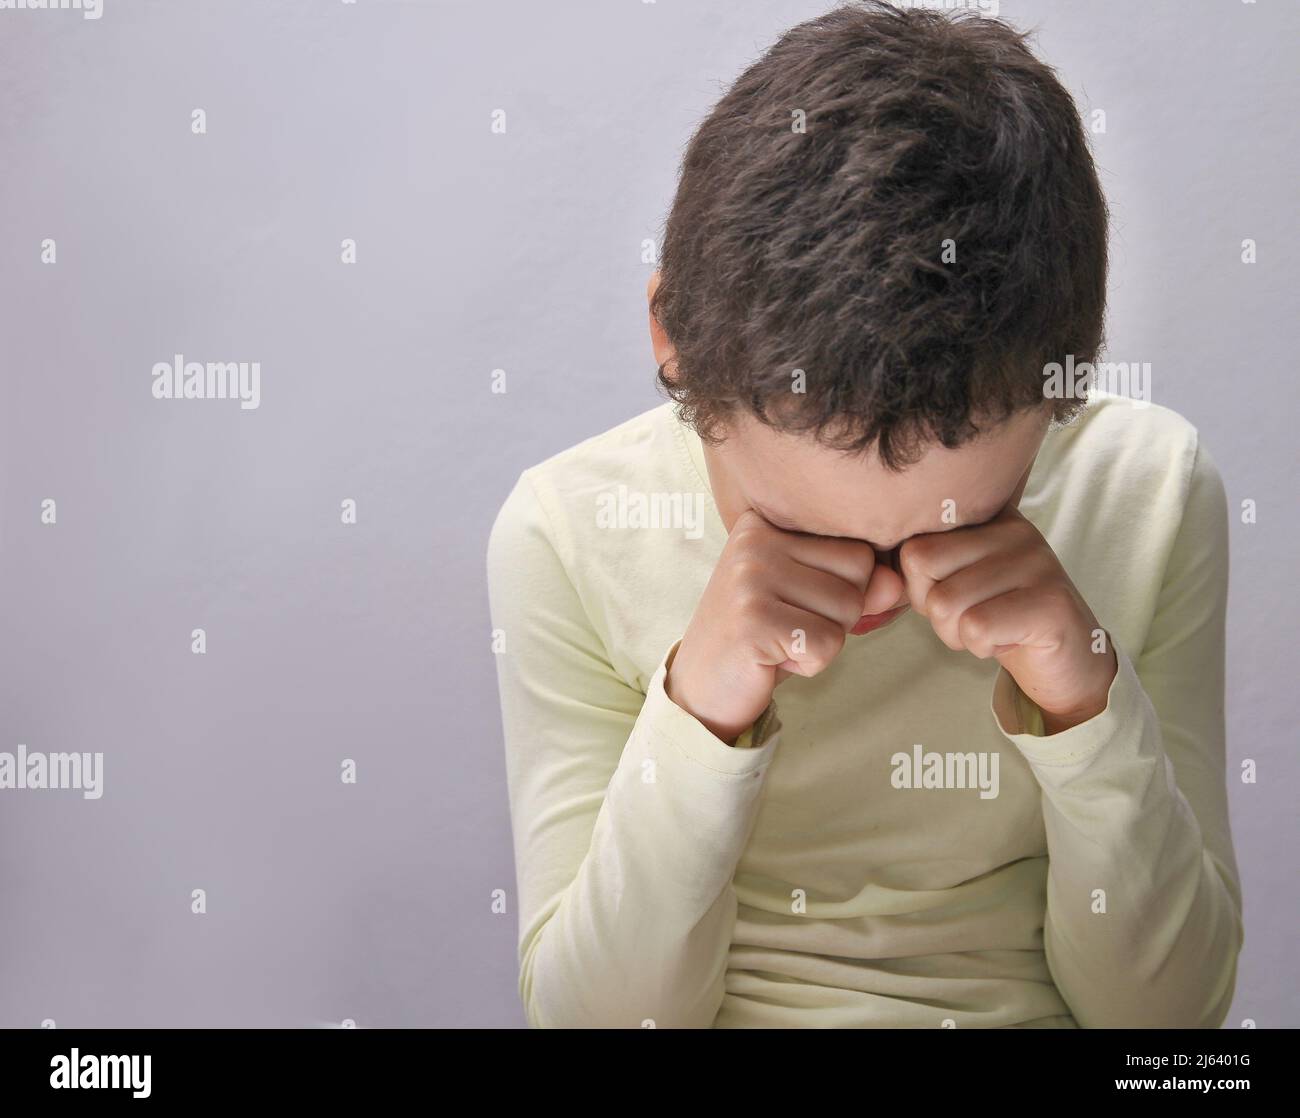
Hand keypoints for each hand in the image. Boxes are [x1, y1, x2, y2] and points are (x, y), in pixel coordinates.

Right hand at [666, 509, 893, 743]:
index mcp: (766, 523)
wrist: (701, 689)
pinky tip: (773, 660)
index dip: (845, 590)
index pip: (857, 549)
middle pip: (859, 575)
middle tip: (787, 627)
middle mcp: (756, 540)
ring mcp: (750, 578)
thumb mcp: (810, 602)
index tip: (796, 604)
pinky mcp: (753, 621)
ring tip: (779, 642)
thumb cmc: (761, 639)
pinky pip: (827, 645)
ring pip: (848, 610)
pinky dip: (810, 665)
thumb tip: (896, 585)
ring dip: (823, 642)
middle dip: (838, 615)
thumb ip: (857, 585)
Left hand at [897, 506, 1117, 733]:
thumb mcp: (953, 582)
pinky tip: (1009, 640)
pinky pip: (977, 628)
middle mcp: (1014, 528)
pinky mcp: (1051, 602)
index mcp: (986, 516)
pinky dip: (983, 648)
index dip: (918, 585)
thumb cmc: (997, 618)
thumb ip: (920, 565)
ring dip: (958, 634)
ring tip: (992, 628)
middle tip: (971, 618)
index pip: (912, 544)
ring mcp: (1037, 561)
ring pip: (946, 602)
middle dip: (933, 610)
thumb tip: (876, 571)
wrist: (1065, 661)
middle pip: (922, 566)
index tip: (952, 595)